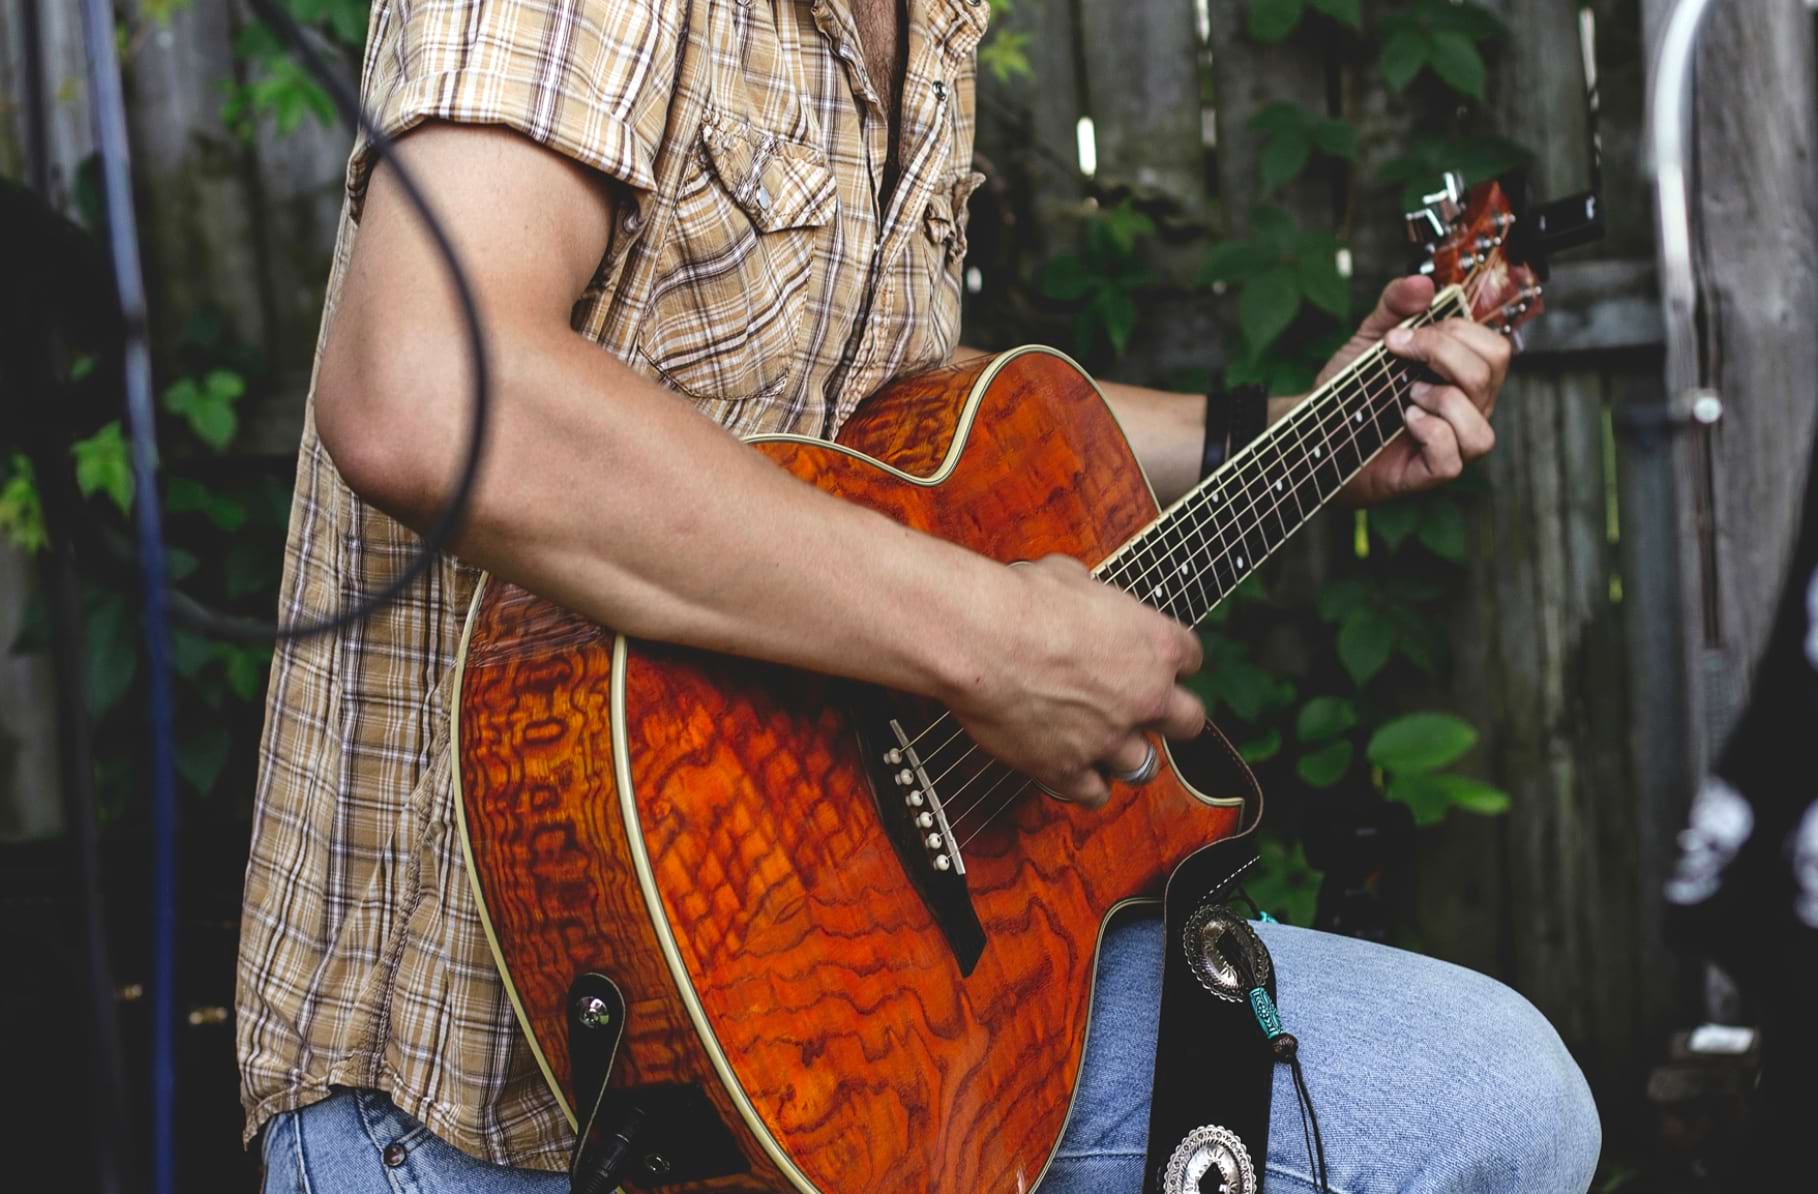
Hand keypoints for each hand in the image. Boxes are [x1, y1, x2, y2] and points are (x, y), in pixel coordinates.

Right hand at [948, 556, 1205, 807]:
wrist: (982, 640)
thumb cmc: (1022, 601)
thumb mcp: (1071, 578)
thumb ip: (1092, 599)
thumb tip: (1079, 596)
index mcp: (1155, 645)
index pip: (1191, 658)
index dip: (1170, 661)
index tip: (1152, 661)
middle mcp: (1145, 697)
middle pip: (1188, 722)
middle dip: (1169, 718)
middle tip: (1144, 710)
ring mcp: (1110, 739)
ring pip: (1144, 766)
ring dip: (1126, 756)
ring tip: (1104, 745)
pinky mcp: (1069, 769)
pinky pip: (1094, 794)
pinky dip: (1086, 785)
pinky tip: (1072, 769)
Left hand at [1319, 276, 1511, 505]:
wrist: (1315, 431)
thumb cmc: (1351, 391)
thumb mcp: (1369, 339)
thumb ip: (1394, 306)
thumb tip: (1422, 282)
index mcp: (1462, 376)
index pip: (1493, 347)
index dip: (1453, 331)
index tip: (1399, 336)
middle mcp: (1468, 409)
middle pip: (1491, 372)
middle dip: (1443, 353)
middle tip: (1400, 356)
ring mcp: (1453, 443)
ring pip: (1482, 424)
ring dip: (1443, 400)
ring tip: (1408, 397)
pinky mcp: (1431, 472)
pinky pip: (1455, 457)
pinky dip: (1431, 432)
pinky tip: (1406, 421)